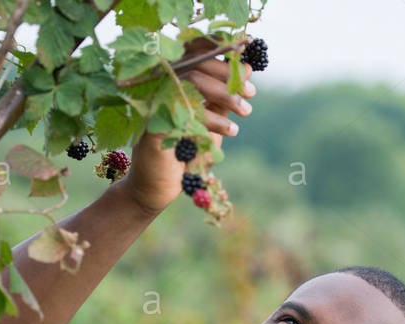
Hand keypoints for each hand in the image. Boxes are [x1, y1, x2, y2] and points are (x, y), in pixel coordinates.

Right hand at [118, 36, 256, 214]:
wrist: (157, 188)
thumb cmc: (184, 155)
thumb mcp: (209, 123)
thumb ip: (222, 100)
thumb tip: (246, 72)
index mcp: (172, 83)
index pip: (195, 54)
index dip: (223, 58)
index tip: (249, 71)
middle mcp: (160, 88)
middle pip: (195, 65)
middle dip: (228, 77)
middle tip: (250, 93)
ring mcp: (155, 104)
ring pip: (192, 82)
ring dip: (225, 96)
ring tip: (245, 111)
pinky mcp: (154, 124)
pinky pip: (188, 112)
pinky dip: (214, 120)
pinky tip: (231, 131)